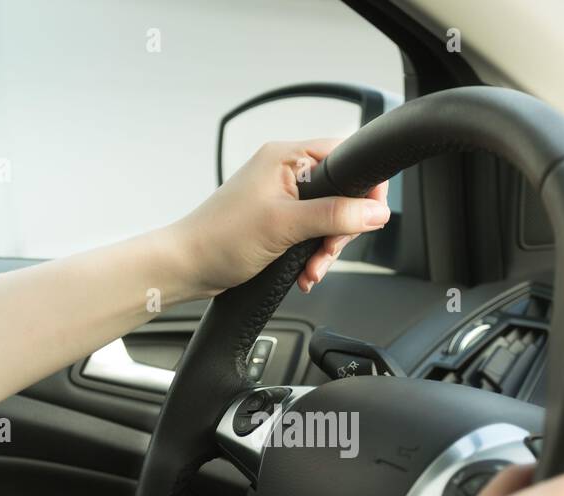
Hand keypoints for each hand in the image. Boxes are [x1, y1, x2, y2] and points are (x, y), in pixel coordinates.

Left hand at [168, 139, 389, 297]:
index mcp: (286, 156)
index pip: (345, 156)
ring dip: (325, 248)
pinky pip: (311, 233)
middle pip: (342, 193)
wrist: (188, 267)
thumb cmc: (220, 238)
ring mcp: (281, 196)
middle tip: (327, 251)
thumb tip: (376, 211)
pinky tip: (303, 272)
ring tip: (311, 268)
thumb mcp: (286, 225)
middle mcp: (285, 171)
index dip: (363, 187)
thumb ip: (335, 215)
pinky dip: (312, 255)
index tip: (368, 216)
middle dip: (340, 229)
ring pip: (329, 218)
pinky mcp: (278, 220)